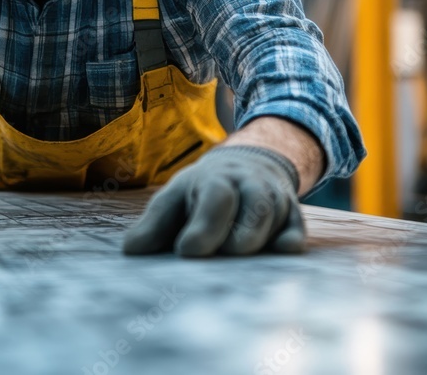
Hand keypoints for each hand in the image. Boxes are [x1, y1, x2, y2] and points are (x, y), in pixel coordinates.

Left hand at [122, 146, 305, 256]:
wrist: (247, 166)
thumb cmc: (200, 193)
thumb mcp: (175, 200)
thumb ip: (154, 225)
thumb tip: (130, 250)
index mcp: (213, 180)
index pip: (214, 197)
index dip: (203, 225)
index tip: (186, 251)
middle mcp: (246, 184)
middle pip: (252, 204)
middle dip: (238, 231)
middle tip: (222, 254)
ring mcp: (272, 197)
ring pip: (274, 214)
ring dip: (259, 237)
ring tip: (241, 260)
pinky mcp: (292, 215)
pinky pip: (296, 226)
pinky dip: (291, 238)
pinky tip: (283, 250)